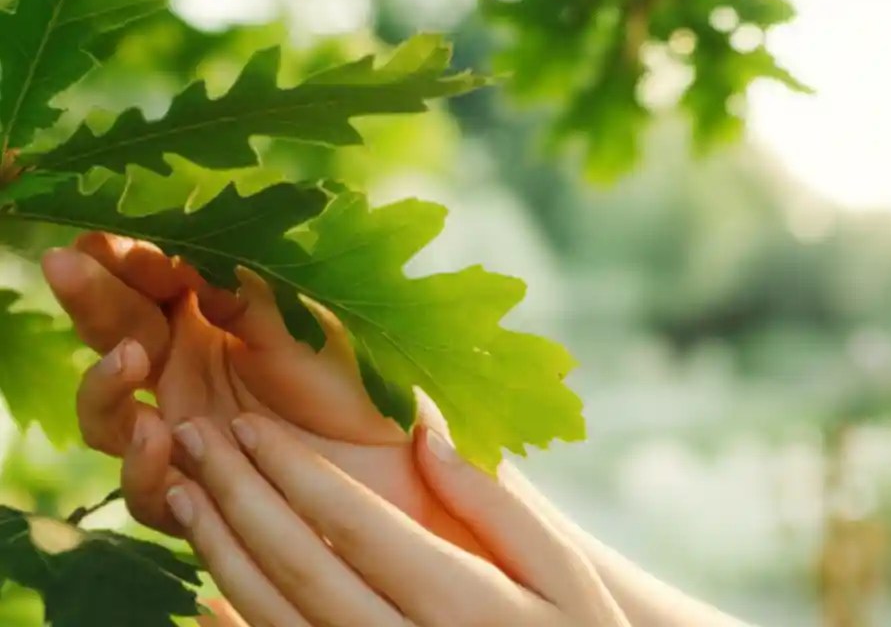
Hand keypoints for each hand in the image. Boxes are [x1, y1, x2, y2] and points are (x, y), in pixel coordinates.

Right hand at [46, 233, 483, 555]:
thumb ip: (245, 292)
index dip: (123, 259)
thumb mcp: (306, 324)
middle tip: (67, 264)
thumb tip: (181, 246)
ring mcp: (185, 439)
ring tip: (128, 356)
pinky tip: (160, 436)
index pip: (148, 285)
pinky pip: (149, 492)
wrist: (408, 461)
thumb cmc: (367, 383)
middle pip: (114, 336)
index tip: (102, 233)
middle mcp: (185, 378)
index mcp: (211, 323)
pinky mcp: (201, 497)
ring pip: (108, 417)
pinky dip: (145, 467)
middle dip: (90, 298)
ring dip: (103, 384)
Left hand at [152, 408, 627, 625]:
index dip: (296, 474)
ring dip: (222, 555)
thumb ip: (498, 505)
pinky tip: (203, 593)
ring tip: (185, 495)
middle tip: (193, 439)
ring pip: (276, 620)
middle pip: (302, 569)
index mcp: (462, 603)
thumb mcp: (564, 571)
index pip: (356, 528)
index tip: (250, 425)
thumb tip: (427, 434)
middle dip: (240, 498)